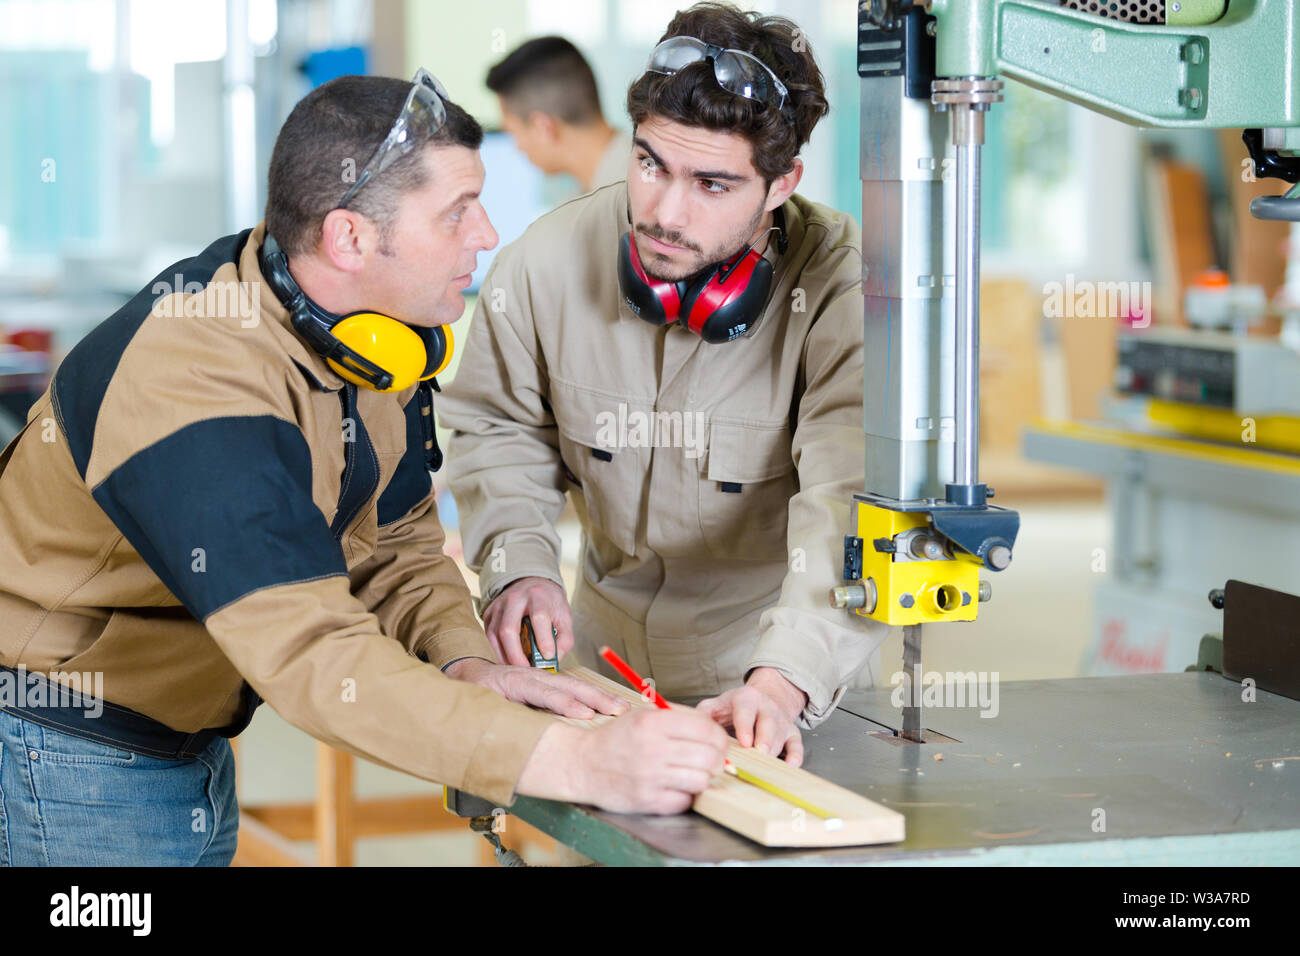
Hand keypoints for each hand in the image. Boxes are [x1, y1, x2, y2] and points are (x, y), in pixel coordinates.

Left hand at [445, 657, 626, 718]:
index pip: (546, 693)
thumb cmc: (475, 692)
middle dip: (595, 697)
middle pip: (568, 685)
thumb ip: (500, 714)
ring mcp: (542, 677)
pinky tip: (606, 703)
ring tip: (620, 706)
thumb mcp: (480, 704)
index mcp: (516, 682)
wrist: (470, 674)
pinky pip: (571, 687)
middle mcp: (533, 676)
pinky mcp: (546, 682)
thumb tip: (517, 730)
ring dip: (599, 696)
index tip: (585, 714)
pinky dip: (591, 694)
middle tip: (617, 709)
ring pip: (574, 685)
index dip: (566, 704)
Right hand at [481, 576, 572, 666]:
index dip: (543, 639)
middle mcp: (515, 598)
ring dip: (505, 656)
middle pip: (509, 629)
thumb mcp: (564, 616)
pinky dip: (498, 651)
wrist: (532, 583)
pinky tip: (508, 660)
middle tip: (527, 671)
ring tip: (517, 669)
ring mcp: (499, 605)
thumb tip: (554, 659)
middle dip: (516, 655)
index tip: (548, 657)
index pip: (539, 617)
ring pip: (495, 635)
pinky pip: (489, 636)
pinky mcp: (489, 613)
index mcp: (538, 596)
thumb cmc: (549, 603)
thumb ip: (564, 638)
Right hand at [517, 708, 729, 813]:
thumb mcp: (643, 716)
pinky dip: (684, 794)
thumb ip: (678, 717)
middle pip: (709, 756)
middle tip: (710, 759)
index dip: (719, 736)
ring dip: (701, 777)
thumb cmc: (615, 739)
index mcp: (653, 723)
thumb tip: (713, 729)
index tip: (718, 741)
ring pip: (701, 780)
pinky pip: (684, 800)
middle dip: (716, 759)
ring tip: (691, 772)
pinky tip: (675, 786)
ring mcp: (650, 777)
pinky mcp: (647, 800)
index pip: (706, 729)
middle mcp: (652, 749)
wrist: (582, 764)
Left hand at [695, 667, 806, 765]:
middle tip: (759, 754)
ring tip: (767, 767)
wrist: (764, 698)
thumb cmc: (735, 708)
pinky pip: (797, 746)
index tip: (744, 742)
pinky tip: (790, 766)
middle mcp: (767, 708)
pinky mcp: (792, 734)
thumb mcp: (717, 704)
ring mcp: (781, 721)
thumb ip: (704, 714)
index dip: (745, 726)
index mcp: (747, 699)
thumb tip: (693, 729)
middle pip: (768, 723)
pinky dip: (795, 757)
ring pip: (781, 737)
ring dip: (774, 752)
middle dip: (764, 740)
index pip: (746, 711)